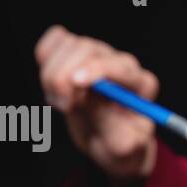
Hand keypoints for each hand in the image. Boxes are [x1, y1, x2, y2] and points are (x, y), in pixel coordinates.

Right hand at [35, 25, 159, 186]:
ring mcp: (99, 54)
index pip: (118, 66)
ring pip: (67, 44)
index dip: (94, 70)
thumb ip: (111, 124)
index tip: (75, 83)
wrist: (108, 144)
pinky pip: (56, 39)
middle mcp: (122, 63)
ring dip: (52, 75)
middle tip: (63, 107)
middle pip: (87, 49)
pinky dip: (46, 58)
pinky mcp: (77, 53)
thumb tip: (93, 98)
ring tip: (62, 104)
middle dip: (64, 78)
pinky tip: (53, 84)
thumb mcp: (121, 148)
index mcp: (141, 84)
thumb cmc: (120, 147)